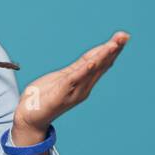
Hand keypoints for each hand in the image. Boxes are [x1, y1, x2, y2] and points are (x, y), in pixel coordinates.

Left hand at [12, 31, 129, 144]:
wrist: (30, 118)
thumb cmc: (43, 97)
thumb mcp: (61, 78)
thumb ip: (76, 69)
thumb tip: (91, 58)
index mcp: (82, 82)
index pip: (99, 62)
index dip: (109, 49)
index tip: (122, 36)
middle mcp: (83, 87)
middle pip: (100, 65)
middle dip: (112, 50)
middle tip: (124, 36)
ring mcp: (74, 92)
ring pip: (91, 70)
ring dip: (103, 57)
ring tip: (113, 45)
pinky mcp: (62, 95)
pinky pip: (75, 80)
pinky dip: (85, 70)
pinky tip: (93, 62)